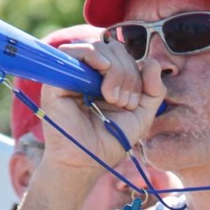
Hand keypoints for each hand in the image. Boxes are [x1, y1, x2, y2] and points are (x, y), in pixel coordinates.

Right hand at [38, 38, 165, 172]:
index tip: (131, 102)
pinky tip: (102, 67)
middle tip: (121, 101)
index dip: (134, 72)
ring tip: (112, 96)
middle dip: (126, 72)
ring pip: (96, 48)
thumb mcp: (141, 116)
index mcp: (107, 79)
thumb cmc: (110, 141)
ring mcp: (72, 75)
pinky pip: (70, 52)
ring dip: (114, 68)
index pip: (123, 56)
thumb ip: (153, 91)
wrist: (86, 162)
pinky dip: (90, 54)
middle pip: (112, 48)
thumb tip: (152, 62)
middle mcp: (89, 74)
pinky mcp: (56, 80)